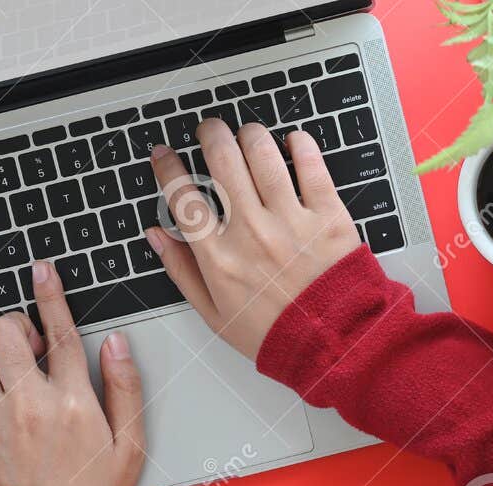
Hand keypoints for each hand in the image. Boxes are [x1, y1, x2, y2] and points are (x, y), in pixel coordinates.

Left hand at [0, 261, 146, 485]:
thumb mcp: (131, 444)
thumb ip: (126, 388)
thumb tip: (116, 344)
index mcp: (75, 404)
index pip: (59, 333)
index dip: (50, 295)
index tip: (42, 270)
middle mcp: (30, 406)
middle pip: (3, 333)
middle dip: (14, 329)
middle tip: (28, 349)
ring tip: (8, 377)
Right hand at [145, 120, 360, 360]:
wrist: (336, 346)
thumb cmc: (277, 334)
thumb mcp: (215, 315)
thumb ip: (182, 272)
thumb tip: (156, 235)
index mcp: (219, 257)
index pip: (181, 196)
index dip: (167, 167)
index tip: (164, 154)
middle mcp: (251, 232)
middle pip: (220, 159)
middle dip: (209, 134)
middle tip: (210, 131)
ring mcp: (290, 221)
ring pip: (262, 153)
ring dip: (250, 134)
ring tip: (249, 135)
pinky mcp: (328, 216)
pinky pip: (311, 165)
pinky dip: (300, 144)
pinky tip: (293, 141)